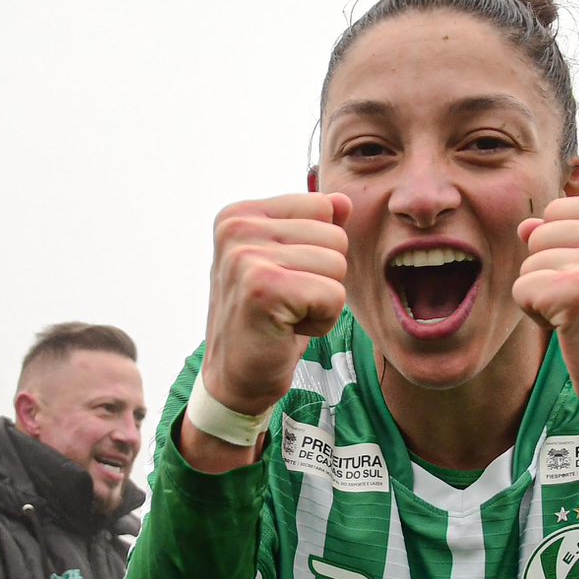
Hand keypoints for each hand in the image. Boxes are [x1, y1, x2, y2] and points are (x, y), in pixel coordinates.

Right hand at [200, 193, 350, 413]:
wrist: (235, 378)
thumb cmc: (265, 321)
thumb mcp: (289, 264)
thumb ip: (314, 227)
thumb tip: (343, 201)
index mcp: (239, 214)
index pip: (322, 207)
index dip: (318, 250)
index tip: (284, 279)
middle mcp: (236, 228)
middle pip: (335, 237)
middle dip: (324, 277)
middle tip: (287, 303)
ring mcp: (245, 256)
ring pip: (337, 266)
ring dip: (323, 301)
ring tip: (287, 316)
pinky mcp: (263, 288)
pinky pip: (333, 295)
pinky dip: (321, 321)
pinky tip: (288, 330)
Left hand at [514, 198, 578, 418]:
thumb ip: (569, 237)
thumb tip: (524, 226)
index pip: (560, 210)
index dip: (564, 249)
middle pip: (542, 233)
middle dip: (551, 271)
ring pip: (530, 262)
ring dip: (545, 296)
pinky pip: (523, 289)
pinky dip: (536, 316)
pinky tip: (571, 330)